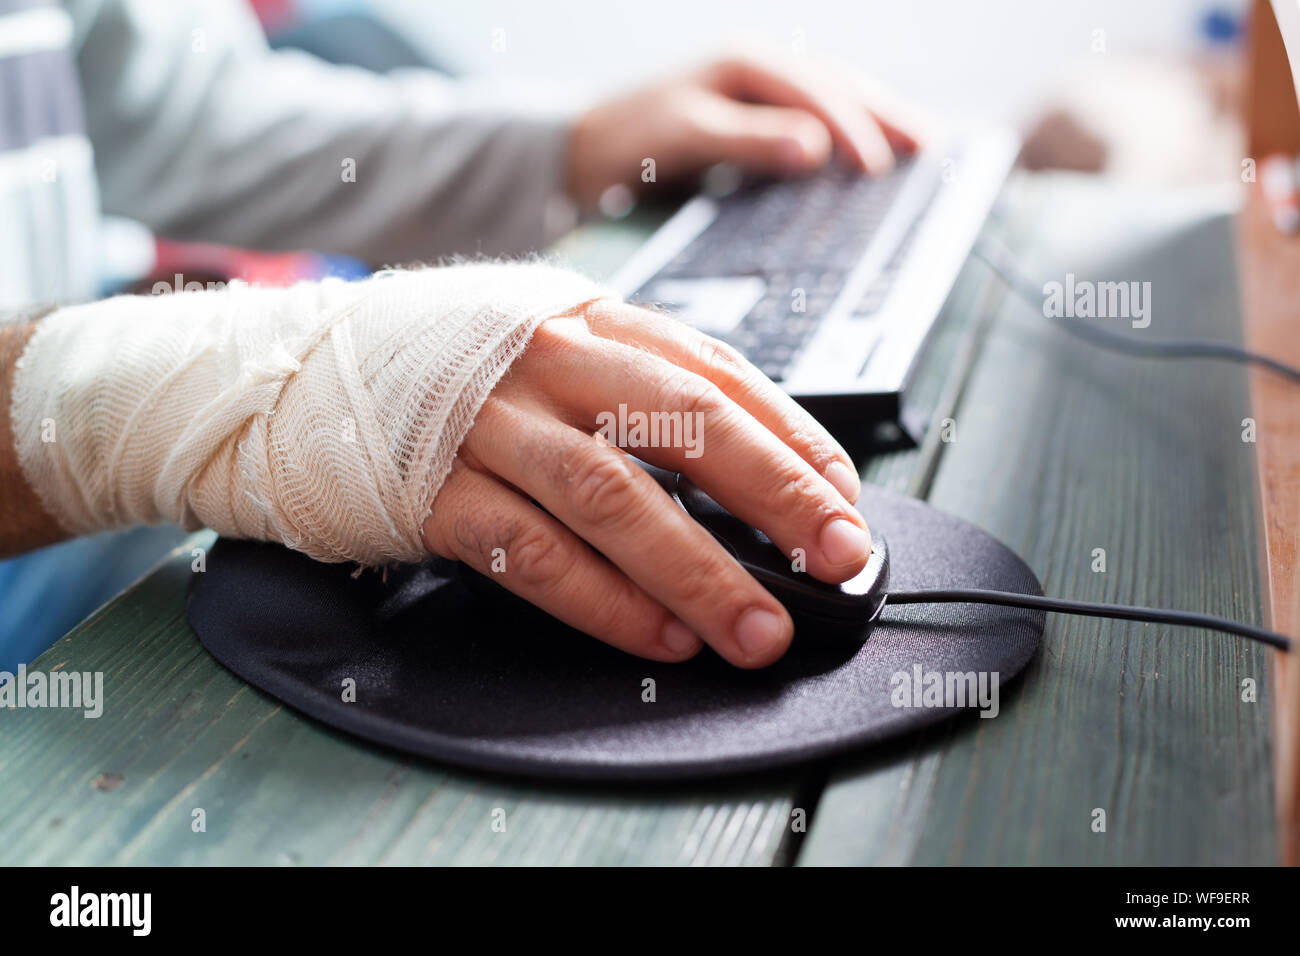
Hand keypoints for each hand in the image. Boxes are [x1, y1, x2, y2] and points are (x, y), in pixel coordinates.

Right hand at [421, 300, 870, 667]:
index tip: (845, 499)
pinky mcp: (434, 490)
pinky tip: (660, 638)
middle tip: (840, 557)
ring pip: (615, 497)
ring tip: (758, 629)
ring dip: (699, 572)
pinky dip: (605, 602)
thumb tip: (754, 477)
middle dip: (776, 495)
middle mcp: (547, 360)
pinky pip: (533, 554)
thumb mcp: (551, 348)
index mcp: (590, 321)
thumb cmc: (447, 372)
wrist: (300, 375)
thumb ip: (636, 392)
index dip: (793, 438)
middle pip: (684, 424)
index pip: (717, 374)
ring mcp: (488, 424)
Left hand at [567, 52, 920, 206]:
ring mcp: (757, 93)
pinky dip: (846, 138)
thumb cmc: (627, 140)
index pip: (818, 93)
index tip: (885, 167)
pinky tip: (865, 159)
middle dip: (886, 115)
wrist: (582, 149)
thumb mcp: (686, 135)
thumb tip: (817, 147)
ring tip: (921, 147)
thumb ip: (748, 138)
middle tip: (933, 147)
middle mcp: (757, 70)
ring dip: (875, 122)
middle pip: (839, 87)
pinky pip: (812, 122)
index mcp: (745, 64)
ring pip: (831, 101)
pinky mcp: (753, 120)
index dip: (856, 128)